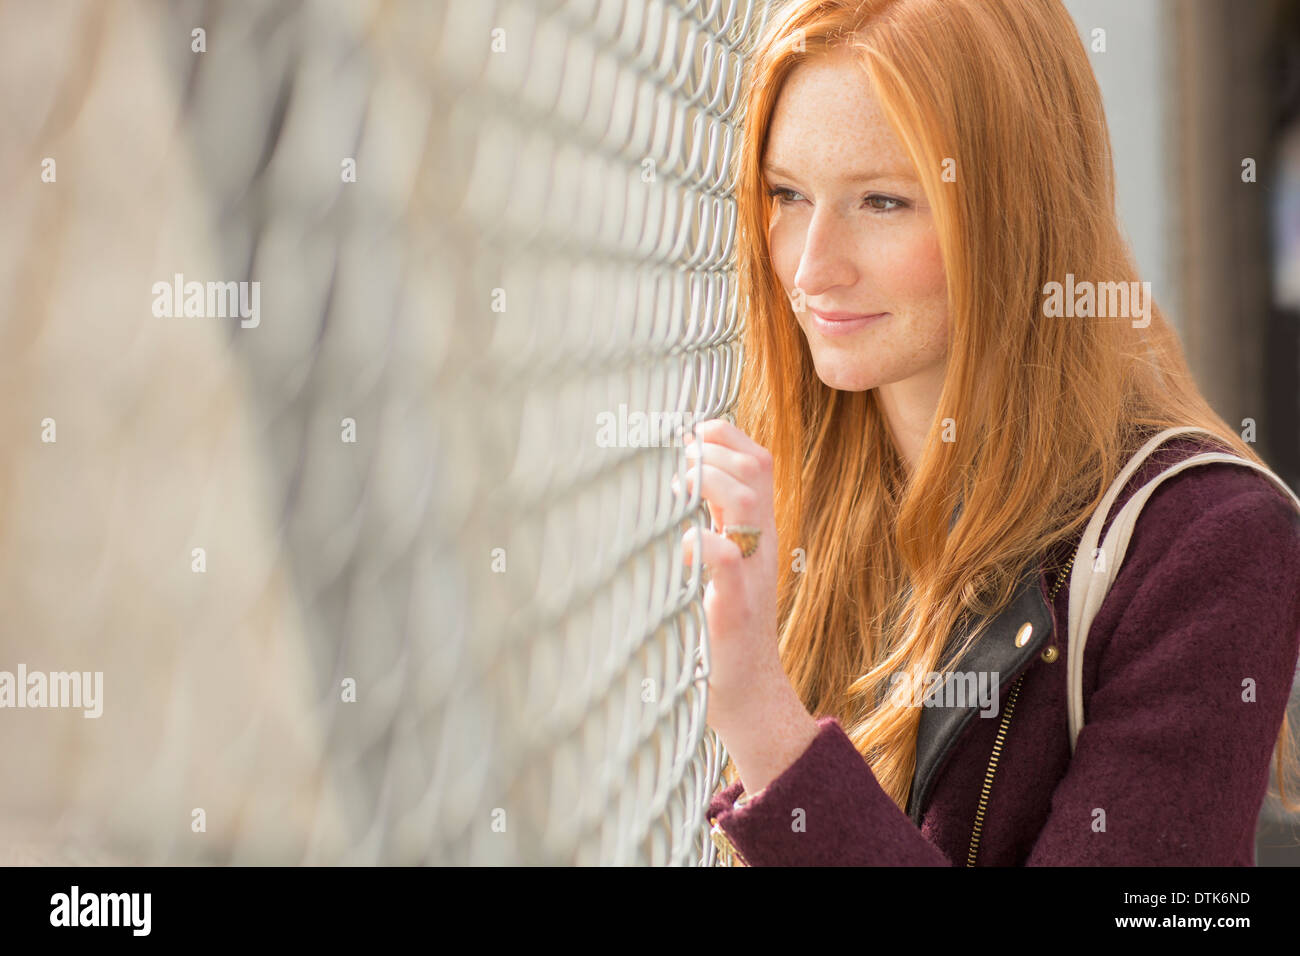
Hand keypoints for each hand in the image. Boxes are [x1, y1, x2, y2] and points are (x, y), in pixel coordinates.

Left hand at [674, 418, 784, 729]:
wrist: (747, 691)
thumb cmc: (723, 627)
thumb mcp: (724, 565)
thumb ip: (715, 525)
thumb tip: (679, 484)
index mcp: (758, 532)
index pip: (759, 462)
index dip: (728, 435)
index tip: (692, 432)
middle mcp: (761, 546)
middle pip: (757, 470)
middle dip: (716, 449)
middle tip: (682, 458)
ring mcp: (752, 574)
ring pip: (749, 503)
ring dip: (711, 483)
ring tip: (680, 489)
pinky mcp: (736, 606)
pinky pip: (729, 559)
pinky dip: (704, 542)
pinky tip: (684, 547)